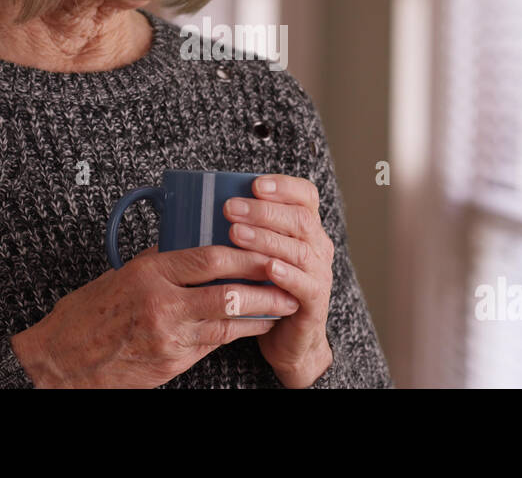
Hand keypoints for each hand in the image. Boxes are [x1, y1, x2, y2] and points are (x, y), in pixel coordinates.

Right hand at [11, 244, 300, 387]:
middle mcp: (161, 304)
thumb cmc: (87, 315)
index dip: (244, 253)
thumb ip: (160, 262)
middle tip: (288, 276)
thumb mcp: (122, 275)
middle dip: (264, 284)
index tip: (266, 246)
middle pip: (226, 291)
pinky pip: (216, 343)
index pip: (207, 258)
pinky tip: (257, 324)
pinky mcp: (172, 362)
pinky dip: (241, 332)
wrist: (61, 362)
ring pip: (229, 322)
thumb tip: (193, 243)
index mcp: (148, 273)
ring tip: (284, 302)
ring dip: (262, 312)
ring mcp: (168, 336)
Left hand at [224, 174, 334, 387]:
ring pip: (300, 250)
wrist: (289, 338)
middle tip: (229, 209)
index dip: (283, 186)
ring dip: (267, 239)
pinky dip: (287, 274)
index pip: (305, 196)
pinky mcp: (315, 302)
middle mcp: (317, 246)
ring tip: (236, 234)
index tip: (254, 184)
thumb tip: (202, 206)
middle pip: (300, 219)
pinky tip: (268, 267)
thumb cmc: (265, 289)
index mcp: (306, 228)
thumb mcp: (257, 253)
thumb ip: (245, 229)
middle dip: (263, 211)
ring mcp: (319, 273)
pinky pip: (305, 284)